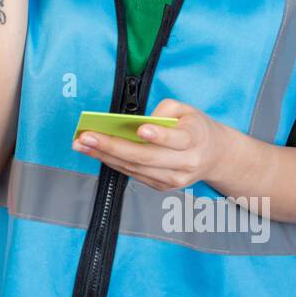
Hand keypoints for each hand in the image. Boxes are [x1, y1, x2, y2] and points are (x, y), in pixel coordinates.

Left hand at [71, 99, 233, 190]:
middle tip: (87, 136)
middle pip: (146, 157)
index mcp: (195, 138)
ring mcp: (173, 179)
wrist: (214, 156)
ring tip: (82, 144)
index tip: (141, 129)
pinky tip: (95, 152)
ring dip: (104, 156)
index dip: (159, 135)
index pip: (177, 139)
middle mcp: (185, 163)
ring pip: (135, 168)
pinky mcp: (162, 186)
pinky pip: (133, 174)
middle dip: (113, 146)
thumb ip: (163, 111)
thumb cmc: (194, 127)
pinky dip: (112, 162)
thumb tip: (133, 124)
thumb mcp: (186, 110)